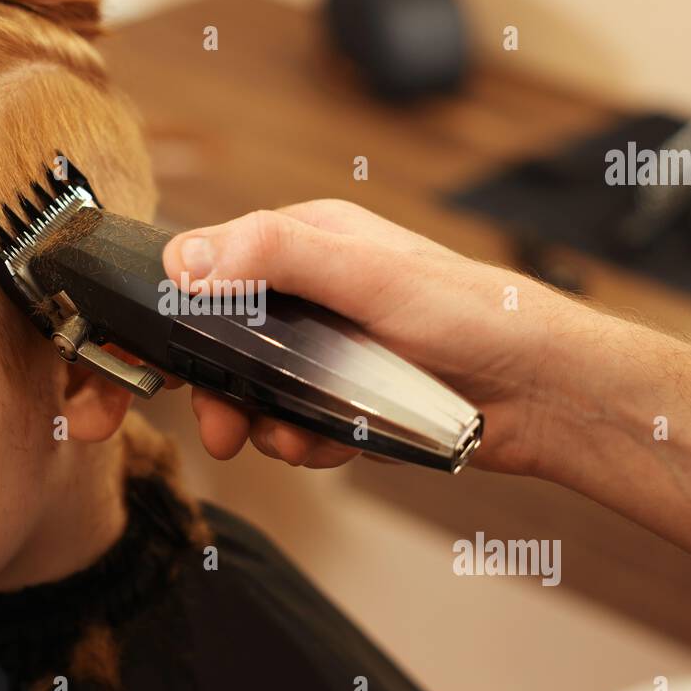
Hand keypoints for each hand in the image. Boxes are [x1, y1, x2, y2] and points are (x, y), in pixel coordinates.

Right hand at [160, 199, 594, 473]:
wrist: (545, 392)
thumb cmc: (476, 312)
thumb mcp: (369, 274)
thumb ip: (276, 255)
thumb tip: (187, 259)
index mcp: (307, 244)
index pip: (210, 268)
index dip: (170, 315)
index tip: (145, 362)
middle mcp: (312, 294)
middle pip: (224, 343)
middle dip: (218, 392)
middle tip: (222, 432)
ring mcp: (329, 350)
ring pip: (257, 393)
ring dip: (266, 426)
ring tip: (295, 440)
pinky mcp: (347, 398)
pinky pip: (298, 426)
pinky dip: (304, 444)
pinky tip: (330, 446)